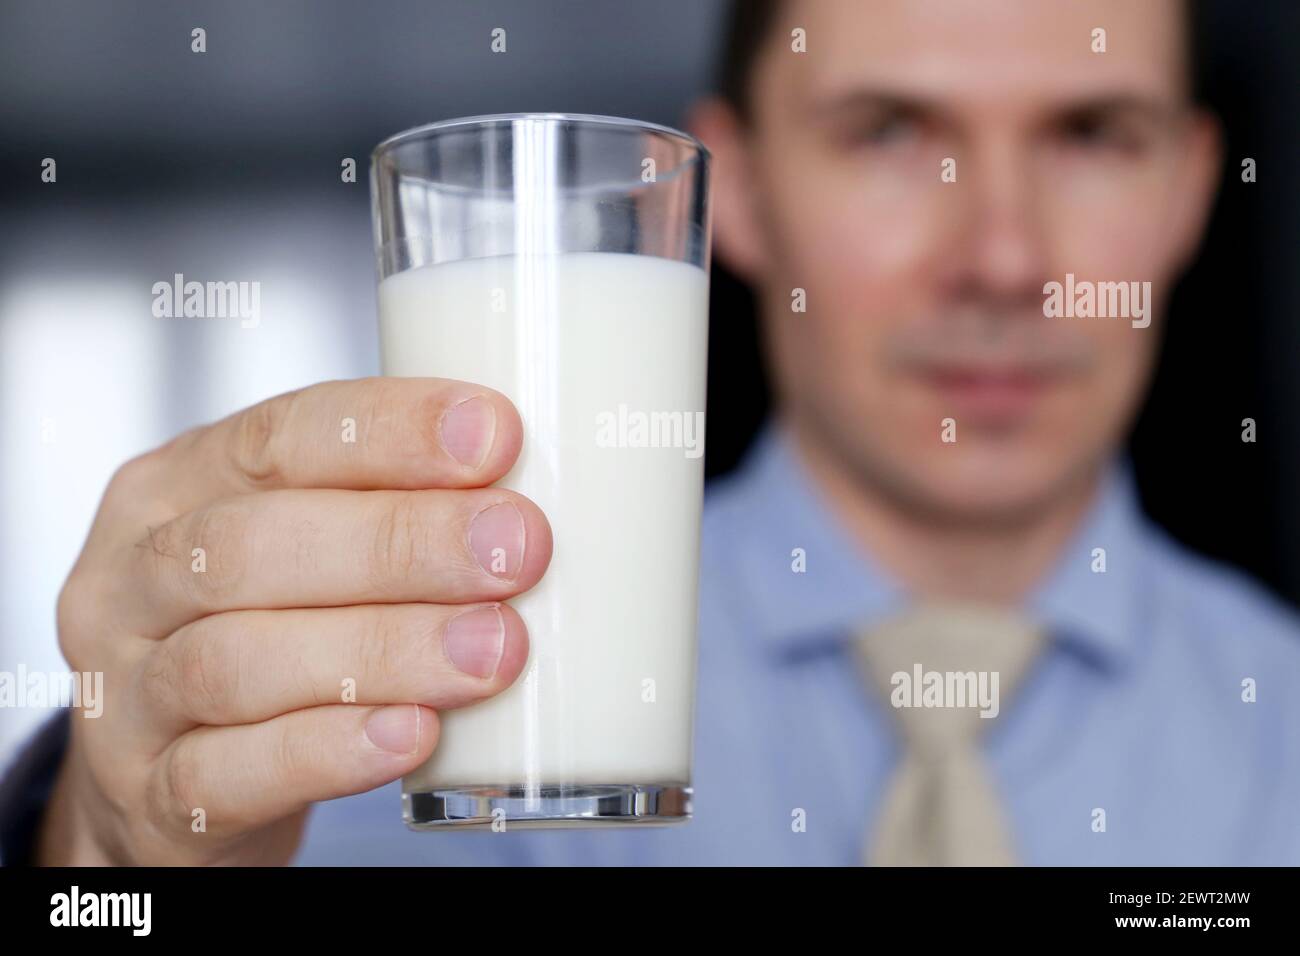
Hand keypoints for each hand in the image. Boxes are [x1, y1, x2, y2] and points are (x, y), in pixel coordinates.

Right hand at [38, 377, 551, 864]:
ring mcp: (127, 696)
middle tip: (516, 547)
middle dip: (400, 542)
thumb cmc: (269, 629)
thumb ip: (382, 507)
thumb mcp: (299, 547)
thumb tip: (525, 491)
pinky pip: (230, 775)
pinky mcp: (152, 797)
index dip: (389, 433)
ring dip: (383, 649)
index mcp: (172, 488)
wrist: (179, 776)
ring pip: (237, 661)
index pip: (275, 438)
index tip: (496, 435)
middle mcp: (129, 581)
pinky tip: (413, 734)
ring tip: (493, 647)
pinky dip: (330, 752)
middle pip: (252, 545)